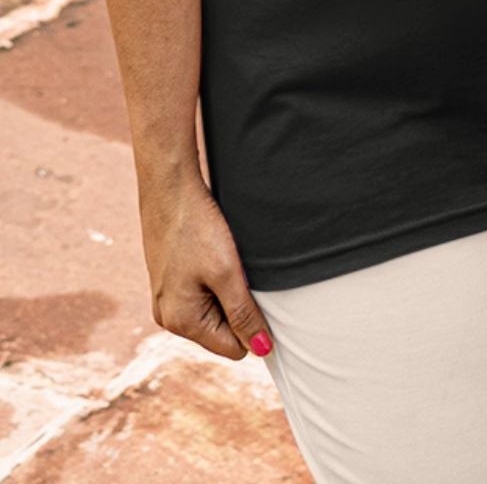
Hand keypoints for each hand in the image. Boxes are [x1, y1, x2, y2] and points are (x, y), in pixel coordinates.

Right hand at [138, 169, 270, 361]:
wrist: (168, 189)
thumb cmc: (197, 229)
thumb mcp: (227, 274)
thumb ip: (244, 314)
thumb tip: (261, 351)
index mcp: (182, 323)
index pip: (234, 348)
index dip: (255, 327)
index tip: (265, 296)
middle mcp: (169, 318)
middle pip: (224, 332)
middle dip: (241, 308)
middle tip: (244, 272)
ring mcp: (167, 300)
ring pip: (215, 312)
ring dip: (230, 293)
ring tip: (229, 261)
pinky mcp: (170, 281)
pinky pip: (204, 295)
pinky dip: (218, 280)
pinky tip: (218, 255)